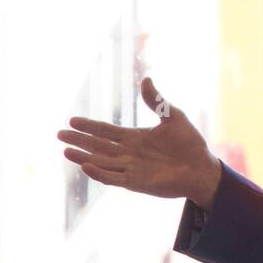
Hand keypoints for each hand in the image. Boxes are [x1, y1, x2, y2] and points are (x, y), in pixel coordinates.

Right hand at [57, 77, 221, 206]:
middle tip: (59, 134)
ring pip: (101, 162)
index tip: (72, 120)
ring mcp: (130, 168)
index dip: (89, 126)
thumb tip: (146, 79)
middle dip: (79, 140)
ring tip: (66, 150)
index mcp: (134, 138)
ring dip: (84, 156)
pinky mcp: (136, 183)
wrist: (202, 167)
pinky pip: (113, 178)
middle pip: (98, 145)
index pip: (106, 131)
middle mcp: (128, 153)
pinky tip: (86, 165)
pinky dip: (99, 173)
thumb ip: (157, 101)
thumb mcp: (173, 117)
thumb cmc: (190, 143)